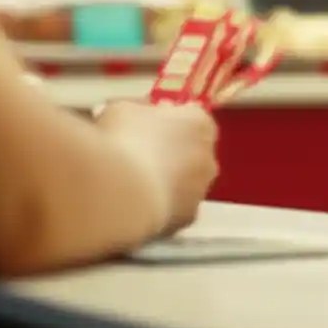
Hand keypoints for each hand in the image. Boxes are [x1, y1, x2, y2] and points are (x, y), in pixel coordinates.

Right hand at [94, 100, 219, 236]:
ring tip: (128, 184)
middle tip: (134, 154)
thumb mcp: (121, 109)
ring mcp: (201, 190)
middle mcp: (208, 156)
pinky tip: (132, 206)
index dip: (166, 120)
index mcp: (200, 123)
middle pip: (190, 151)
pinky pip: (173, 208)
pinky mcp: (187, 219)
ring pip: (184, 183)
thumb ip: (135, 110)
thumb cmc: (122, 140)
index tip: (143, 124)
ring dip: (164, 182)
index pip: (190, 116)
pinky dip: (157, 206)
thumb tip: (133, 116)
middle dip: (168, 152)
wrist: (119, 191)